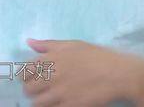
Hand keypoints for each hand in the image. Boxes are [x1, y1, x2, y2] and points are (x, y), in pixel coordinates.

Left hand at [22, 38, 143, 106]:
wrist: (119, 74)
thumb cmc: (97, 57)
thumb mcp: (73, 44)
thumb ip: (48, 45)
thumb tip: (29, 42)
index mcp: (51, 58)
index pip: (25, 70)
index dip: (26, 76)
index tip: (32, 78)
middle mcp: (52, 75)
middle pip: (27, 88)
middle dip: (31, 90)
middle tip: (41, 90)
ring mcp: (60, 92)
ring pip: (36, 103)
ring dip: (39, 102)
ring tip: (49, 99)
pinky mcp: (69, 106)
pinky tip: (58, 104)